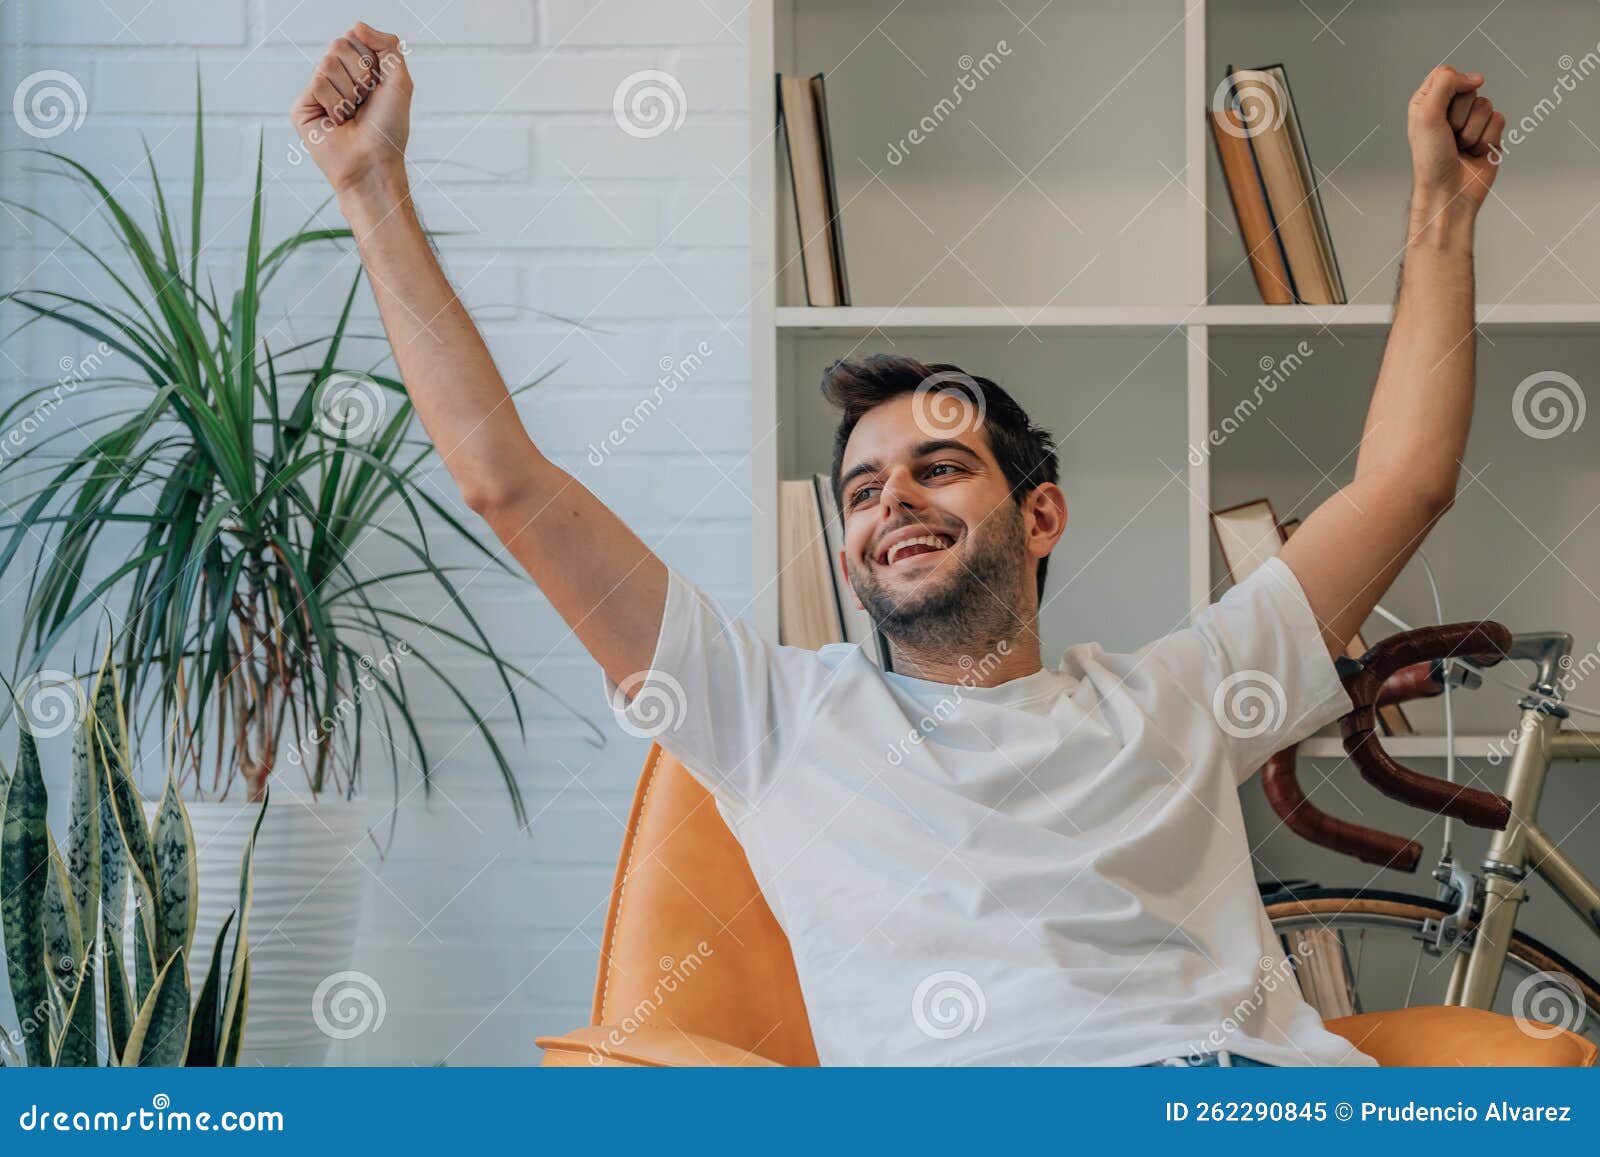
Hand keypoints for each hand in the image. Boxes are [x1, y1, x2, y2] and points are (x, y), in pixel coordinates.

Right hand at [291, 22, 411, 199]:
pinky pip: (317, 83)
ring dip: (349, 92)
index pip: (355, 38)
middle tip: (364, 100)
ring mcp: (318, 91)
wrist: (374, 162)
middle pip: (339, 44)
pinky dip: (335, 103)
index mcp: (358, 70)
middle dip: (360, 73)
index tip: (377, 85)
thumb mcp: (400, 81)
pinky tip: (338, 122)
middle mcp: (336, 78)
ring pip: (327, 63)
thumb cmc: (388, 129)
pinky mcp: (302, 106)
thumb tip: (357, 25)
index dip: (370, 60)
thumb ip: (387, 46)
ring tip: (352, 114)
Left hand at [1407, 65, 1504, 218]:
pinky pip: (1499, 120)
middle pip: (1470, 88)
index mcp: (1427, 103)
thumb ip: (1446, 84)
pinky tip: (1474, 153)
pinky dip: (1487, 138)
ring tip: (1460, 147)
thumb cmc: (1432, 159)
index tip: (1443, 109)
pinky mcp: (1489, 133)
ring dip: (1473, 130)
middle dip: (1460, 114)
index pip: (1446, 74)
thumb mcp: (1427, 115)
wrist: (1450, 191)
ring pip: (1486, 105)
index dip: (1451, 87)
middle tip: (1449, 135)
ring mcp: (1470, 122)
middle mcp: (1448, 110)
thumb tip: (1477, 77)